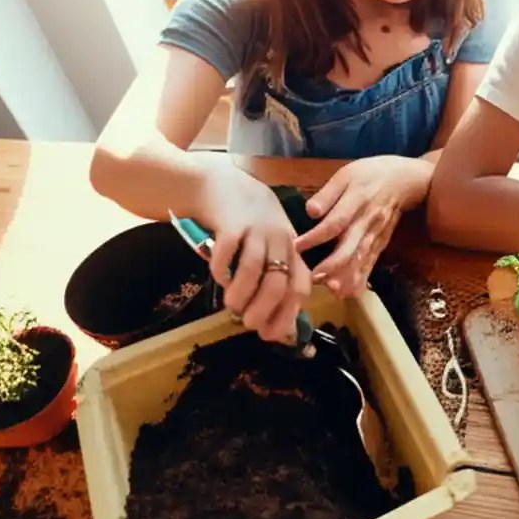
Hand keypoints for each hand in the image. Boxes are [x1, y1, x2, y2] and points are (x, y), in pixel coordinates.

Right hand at [202, 168, 312, 343]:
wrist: (221, 184)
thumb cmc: (248, 222)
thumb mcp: (270, 243)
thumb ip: (274, 275)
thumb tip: (272, 322)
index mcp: (292, 249)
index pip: (299, 287)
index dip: (287, 315)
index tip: (270, 334)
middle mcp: (279, 239)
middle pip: (278, 282)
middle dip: (263, 310)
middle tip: (247, 323)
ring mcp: (256, 230)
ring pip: (253, 270)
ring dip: (241, 294)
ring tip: (231, 305)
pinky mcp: (231, 223)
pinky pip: (227, 253)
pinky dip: (222, 270)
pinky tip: (219, 278)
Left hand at [293, 156, 426, 297]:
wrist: (405, 180)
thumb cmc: (370, 174)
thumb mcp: (346, 174)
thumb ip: (328, 193)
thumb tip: (310, 211)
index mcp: (357, 201)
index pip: (335, 223)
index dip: (316, 237)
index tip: (297, 246)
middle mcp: (367, 222)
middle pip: (351, 246)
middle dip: (333, 265)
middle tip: (313, 277)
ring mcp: (376, 235)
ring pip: (362, 259)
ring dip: (348, 276)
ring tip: (332, 289)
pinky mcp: (381, 244)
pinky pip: (371, 263)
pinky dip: (361, 279)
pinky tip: (349, 293)